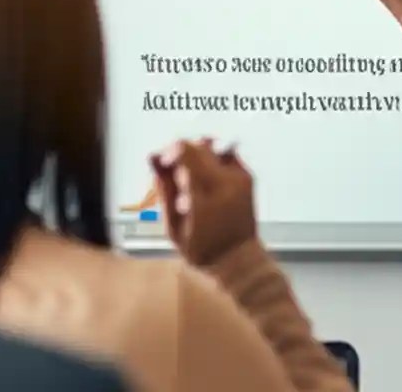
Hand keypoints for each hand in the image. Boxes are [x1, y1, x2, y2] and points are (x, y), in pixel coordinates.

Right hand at [150, 138, 257, 266]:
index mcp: (205, 194)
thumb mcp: (173, 227)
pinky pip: (225, 154)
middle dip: (182, 153)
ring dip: (197, 155)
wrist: (238, 257)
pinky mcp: (247, 176)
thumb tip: (154, 159)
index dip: (169, 152)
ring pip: (213, 145)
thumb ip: (164, 190)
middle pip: (199, 143)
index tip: (162, 164)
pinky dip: (211, 161)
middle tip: (173, 173)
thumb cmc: (204, 249)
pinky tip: (205, 180)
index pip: (185, 150)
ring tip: (190, 178)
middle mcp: (226, 180)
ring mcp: (240, 177)